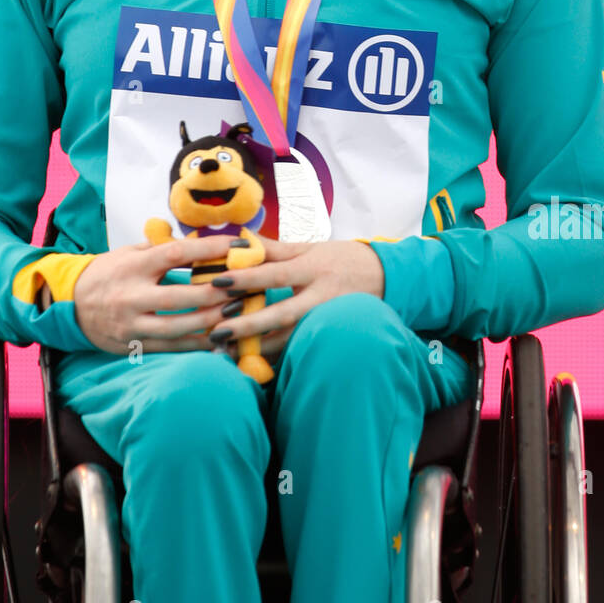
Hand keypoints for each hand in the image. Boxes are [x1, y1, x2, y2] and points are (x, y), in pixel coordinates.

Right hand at [72, 232, 247, 355]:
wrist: (71, 304)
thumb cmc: (109, 272)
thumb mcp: (129, 252)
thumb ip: (162, 247)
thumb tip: (201, 238)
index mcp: (134, 266)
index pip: (175, 254)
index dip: (208, 250)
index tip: (237, 246)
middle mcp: (132, 296)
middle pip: (182, 297)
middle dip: (217, 294)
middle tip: (246, 287)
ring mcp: (132, 324)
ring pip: (178, 327)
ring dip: (212, 322)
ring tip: (239, 314)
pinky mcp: (133, 345)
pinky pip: (170, 348)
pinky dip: (196, 345)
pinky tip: (220, 340)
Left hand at [204, 238, 385, 359]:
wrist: (386, 275)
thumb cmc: (342, 258)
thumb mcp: (312, 247)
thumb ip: (276, 249)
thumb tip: (241, 241)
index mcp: (312, 268)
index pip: (275, 273)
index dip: (247, 278)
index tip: (217, 282)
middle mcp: (320, 294)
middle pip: (282, 313)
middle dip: (248, 324)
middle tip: (217, 331)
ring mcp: (327, 317)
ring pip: (290, 338)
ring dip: (258, 347)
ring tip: (226, 353)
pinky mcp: (330, 333)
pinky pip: (300, 347)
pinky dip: (276, 356)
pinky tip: (251, 361)